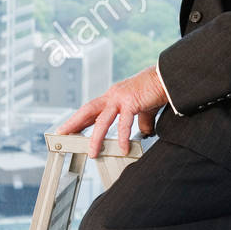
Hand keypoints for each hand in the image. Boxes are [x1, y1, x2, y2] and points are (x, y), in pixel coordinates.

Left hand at [52, 65, 167, 157]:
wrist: (168, 77)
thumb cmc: (156, 89)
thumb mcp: (145, 108)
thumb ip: (141, 120)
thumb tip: (143, 132)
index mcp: (114, 96)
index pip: (92, 109)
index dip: (79, 119)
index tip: (69, 128)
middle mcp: (113, 95)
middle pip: (88, 110)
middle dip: (74, 122)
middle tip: (62, 133)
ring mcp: (121, 98)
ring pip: (102, 120)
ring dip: (96, 138)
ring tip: (93, 152)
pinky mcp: (132, 102)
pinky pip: (124, 123)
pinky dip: (122, 137)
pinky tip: (122, 148)